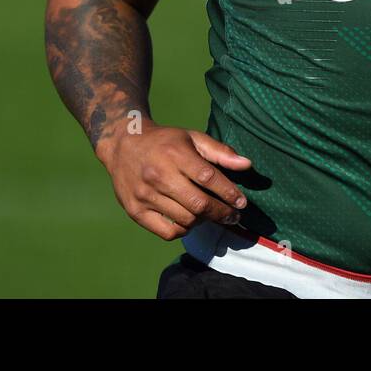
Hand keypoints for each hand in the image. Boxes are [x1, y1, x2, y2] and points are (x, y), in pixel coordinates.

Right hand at [96, 121, 252, 240]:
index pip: (208, 178)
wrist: (123, 144)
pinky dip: (184, 231)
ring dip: (204, 221)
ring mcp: (145, 195)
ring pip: (186, 220)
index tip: (242, 202)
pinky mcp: (135, 211)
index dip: (229, 192)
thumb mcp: (192, 138)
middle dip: (222, 213)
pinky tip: (190, 221)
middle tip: (233, 216)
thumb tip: (247, 165)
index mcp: (175, 154)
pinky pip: (167, 232)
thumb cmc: (165, 142)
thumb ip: (220, 151)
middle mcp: (158, 175)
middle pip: (199, 204)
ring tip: (211, 215)